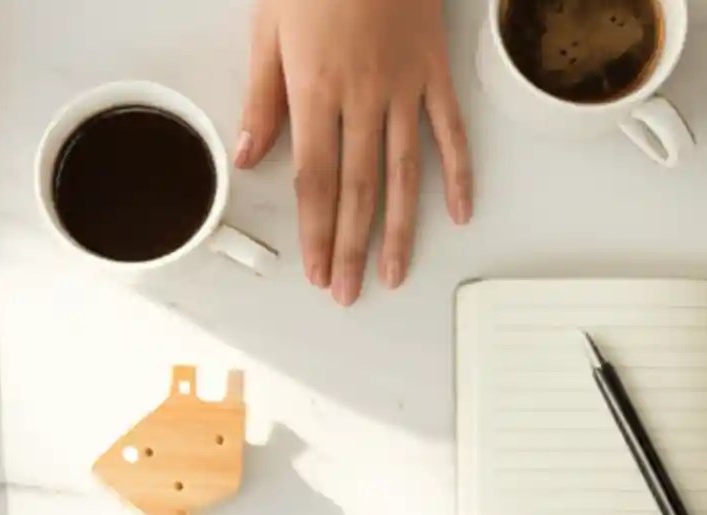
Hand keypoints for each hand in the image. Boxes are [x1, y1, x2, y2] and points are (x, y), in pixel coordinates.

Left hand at [236, 0, 472, 305]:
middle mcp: (362, 99)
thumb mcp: (268, 29)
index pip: (314, 180)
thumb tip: (248, 158)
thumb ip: (261, 99)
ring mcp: (405, 89)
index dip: (316, 232)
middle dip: (351, 247)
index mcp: (315, 92)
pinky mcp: (435, 73)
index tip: (317, 271)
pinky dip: (458, 174)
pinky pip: (451, 132)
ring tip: (394, 274)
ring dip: (399, 230)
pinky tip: (459, 213)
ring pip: (403, 174)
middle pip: (356, 189)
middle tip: (349, 293)